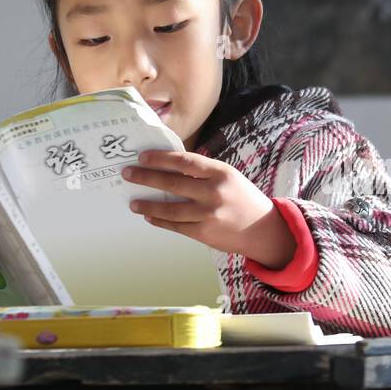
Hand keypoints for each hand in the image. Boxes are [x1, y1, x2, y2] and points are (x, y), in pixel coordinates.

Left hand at [123, 151, 296, 268]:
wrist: (262, 230)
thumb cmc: (242, 198)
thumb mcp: (228, 177)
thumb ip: (202, 172)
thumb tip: (168, 167)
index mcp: (221, 173)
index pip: (184, 161)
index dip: (161, 158)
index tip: (142, 157)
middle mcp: (214, 193)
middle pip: (172, 183)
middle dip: (146, 178)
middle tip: (128, 174)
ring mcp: (208, 214)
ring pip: (170, 209)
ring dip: (148, 204)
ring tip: (133, 202)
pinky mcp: (204, 233)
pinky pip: (176, 226)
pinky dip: (160, 221)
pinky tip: (149, 216)